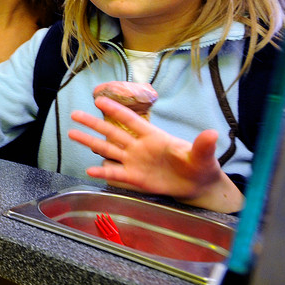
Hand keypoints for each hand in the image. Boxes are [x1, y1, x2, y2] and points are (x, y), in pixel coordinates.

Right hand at [69, 97, 243, 212]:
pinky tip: (88, 169)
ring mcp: (134, 162)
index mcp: (153, 137)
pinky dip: (102, 171)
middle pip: (112, 133)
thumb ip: (202, 145)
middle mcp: (139, 147)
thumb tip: (212, 133)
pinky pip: (115, 173)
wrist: (197, 185)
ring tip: (72, 134)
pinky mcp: (134, 178)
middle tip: (75, 114)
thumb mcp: (203, 156)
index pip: (131, 121)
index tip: (99, 100)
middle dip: (93, 123)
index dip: (116, 111)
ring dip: (90, 142)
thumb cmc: (200, 165)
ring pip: (108, 150)